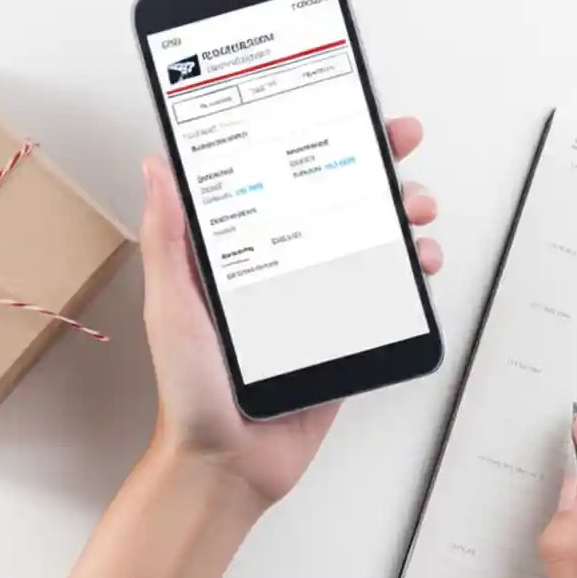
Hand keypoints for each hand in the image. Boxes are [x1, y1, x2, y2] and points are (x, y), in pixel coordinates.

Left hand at [139, 118, 441, 504]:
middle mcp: (281, 270)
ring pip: (371, 243)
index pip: (280, 181)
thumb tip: (157, 167)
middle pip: (336, 202)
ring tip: (416, 212)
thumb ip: (168, 238)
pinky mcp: (344, 337)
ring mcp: (316, 303)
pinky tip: (420, 266)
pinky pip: (386, 297)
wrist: (228, 465)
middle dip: (374, 167)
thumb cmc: (189, 393)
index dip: (312, 141)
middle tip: (397, 148)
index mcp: (238, 255)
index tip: (339, 111)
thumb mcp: (171, 305)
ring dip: (402, 218)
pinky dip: (411, 275)